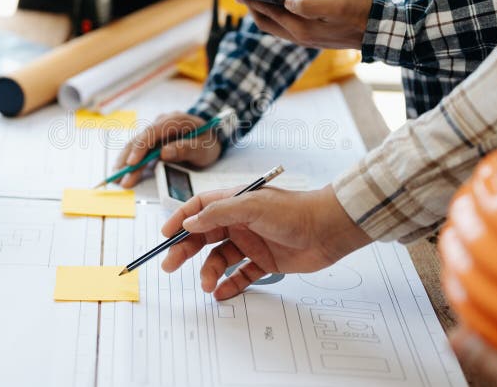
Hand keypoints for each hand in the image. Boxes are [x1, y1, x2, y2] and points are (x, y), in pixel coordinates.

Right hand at [114, 112, 222, 187]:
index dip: (141, 148)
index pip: (153, 132)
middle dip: (128, 159)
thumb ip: (186, 149)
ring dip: (126, 160)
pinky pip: (139, 149)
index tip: (133, 163)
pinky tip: (123, 171)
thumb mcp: (204, 148)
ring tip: (117, 177)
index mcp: (176, 120)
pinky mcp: (154, 140)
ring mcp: (157, 130)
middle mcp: (163, 122)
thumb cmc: (209, 142)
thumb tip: (164, 153)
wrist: (212, 136)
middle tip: (120, 177)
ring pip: (136, 143)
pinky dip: (131, 160)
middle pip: (140, 138)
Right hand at [160, 185, 371, 299]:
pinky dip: (230, 284)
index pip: (200, 209)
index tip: (166, 235)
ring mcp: (252, 242)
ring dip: (209, 271)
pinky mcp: (265, 262)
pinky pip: (241, 275)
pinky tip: (222, 292)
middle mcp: (240, 222)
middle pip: (204, 236)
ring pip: (220, 258)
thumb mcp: (252, 206)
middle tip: (170, 264)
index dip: (181, 220)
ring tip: (208, 284)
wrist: (329, 230)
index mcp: (235, 203)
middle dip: (185, 250)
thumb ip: (219, 213)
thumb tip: (190, 221)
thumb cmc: (294, 211)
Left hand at [240, 0, 371, 49]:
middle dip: (256, 3)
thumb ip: (310, 4)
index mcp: (302, 30)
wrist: (379, 29)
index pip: (268, 16)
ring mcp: (308, 36)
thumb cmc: (360, 14)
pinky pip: (292, 21)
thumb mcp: (336, 4)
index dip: (253, 2)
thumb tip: (287, 0)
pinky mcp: (315, 32)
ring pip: (280, 21)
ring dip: (272, 2)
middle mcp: (301, 36)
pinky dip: (286, 7)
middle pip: (268, 22)